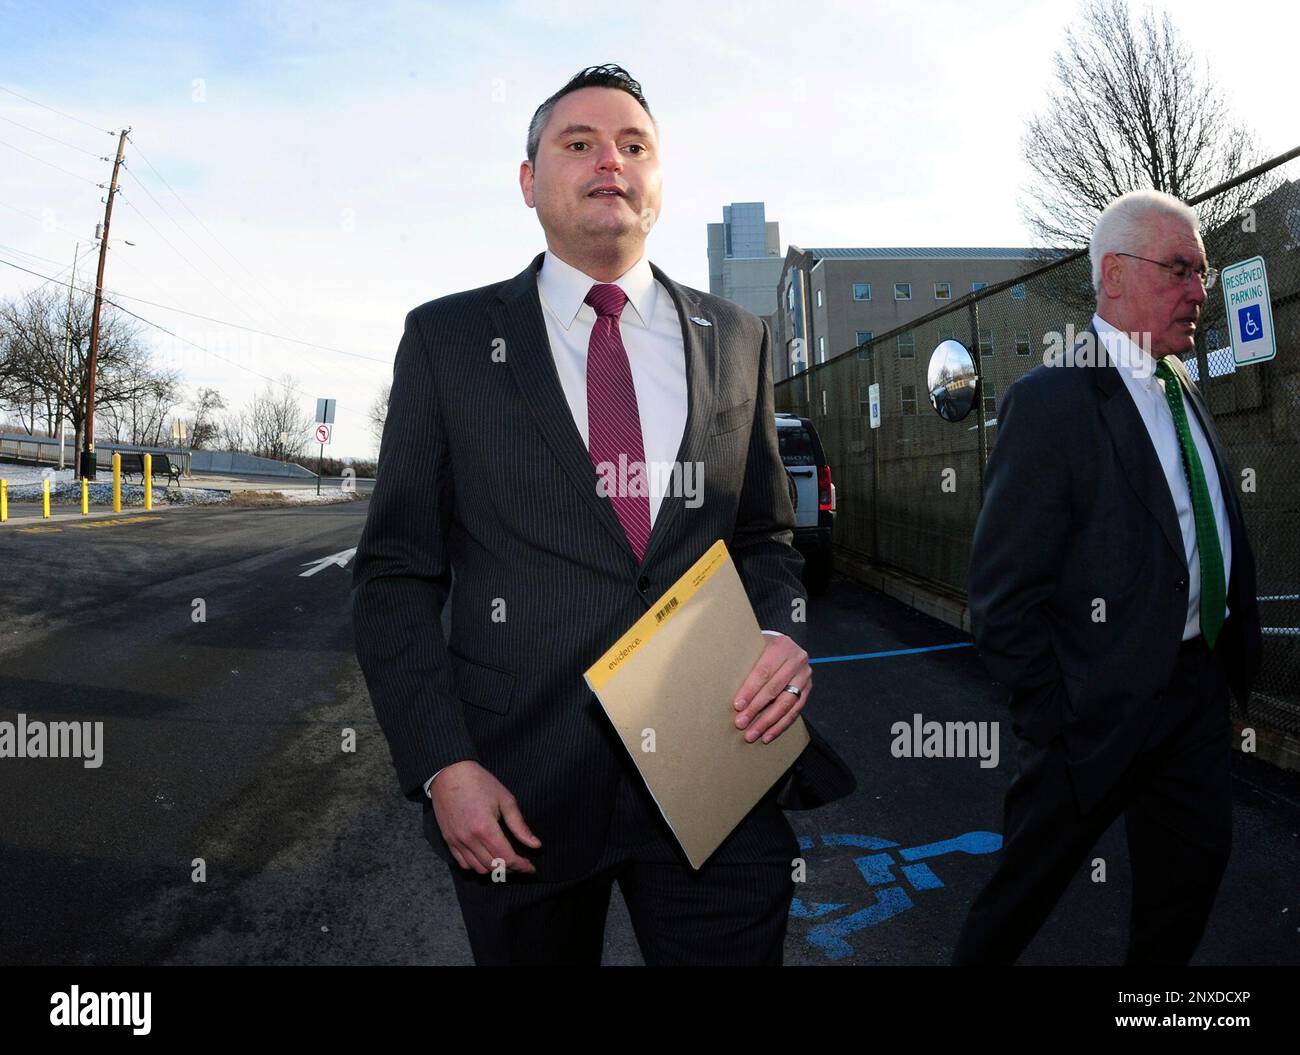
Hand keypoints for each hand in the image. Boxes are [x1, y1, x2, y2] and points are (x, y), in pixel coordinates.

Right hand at [429, 760, 540, 874]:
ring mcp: (457, 841)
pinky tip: (486, 858)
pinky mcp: (448, 840)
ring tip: (505, 861)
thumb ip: (519, 826)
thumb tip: (535, 845)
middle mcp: (469, 839)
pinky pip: (463, 863)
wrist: (450, 773)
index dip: (521, 866)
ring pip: (478, 869)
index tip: (531, 868)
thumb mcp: (505, 800)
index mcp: (485, 828)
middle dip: (511, 868)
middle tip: (521, 863)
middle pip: (494, 866)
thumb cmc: (479, 783)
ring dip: (494, 869)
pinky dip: (476, 866)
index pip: (506, 858)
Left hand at [733, 633, 810, 743]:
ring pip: (786, 703)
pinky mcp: (808, 689)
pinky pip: (795, 711)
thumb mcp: (754, 647)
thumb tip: (721, 684)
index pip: (763, 672)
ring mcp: (804, 676)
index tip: (737, 706)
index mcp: (781, 646)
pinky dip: (780, 725)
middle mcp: (797, 660)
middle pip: (774, 689)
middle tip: (741, 723)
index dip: (750, 690)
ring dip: (768, 722)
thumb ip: (744, 661)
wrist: (784, 647)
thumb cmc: (762, 649)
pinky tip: (767, 735)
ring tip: (752, 734)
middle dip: (756, 709)